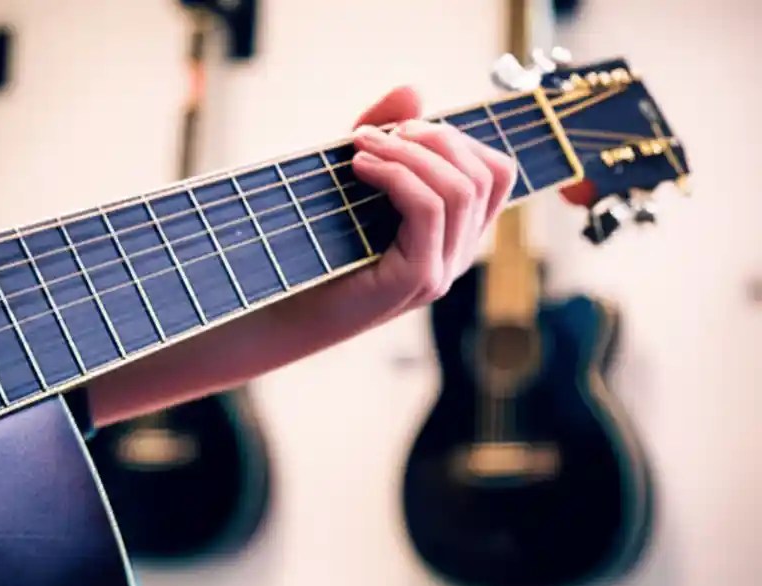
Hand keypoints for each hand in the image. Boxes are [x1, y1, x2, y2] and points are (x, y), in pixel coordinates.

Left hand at [87, 86, 515, 425]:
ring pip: (462, 188)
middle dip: (436, 137)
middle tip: (379, 133)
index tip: (403, 128)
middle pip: (486, 175)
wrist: (271, 312)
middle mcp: (456, 255)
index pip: (498, 174)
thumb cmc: (308, 249)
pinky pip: (430, 209)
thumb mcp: (350, 181)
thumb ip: (383, 137)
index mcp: (452, 234)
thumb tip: (414, 90)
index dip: (461, 138)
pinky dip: (398, 175)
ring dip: (411, 152)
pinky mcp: (416, 280)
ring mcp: (441, 272)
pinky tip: (358, 167)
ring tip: (360, 146)